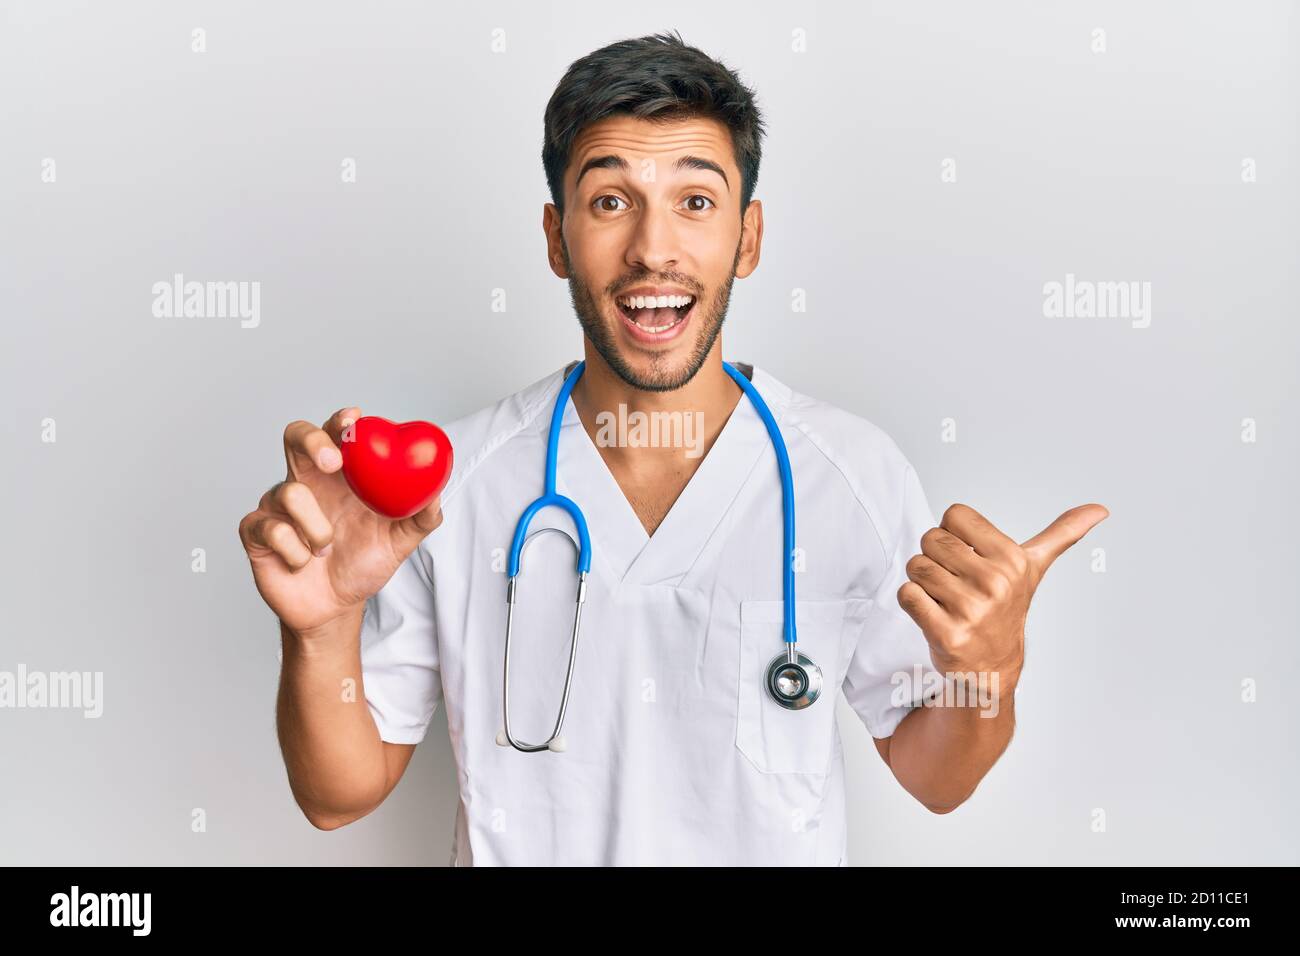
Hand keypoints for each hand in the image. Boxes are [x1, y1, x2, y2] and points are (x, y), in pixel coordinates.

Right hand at [238, 407, 443, 636]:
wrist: (334, 608)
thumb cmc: (362, 565)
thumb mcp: (398, 542)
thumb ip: (419, 519)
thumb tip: (435, 495)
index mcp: (340, 476)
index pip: (335, 434)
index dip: (340, 421)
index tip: (353, 419)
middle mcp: (307, 481)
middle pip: (295, 436)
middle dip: (312, 440)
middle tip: (333, 463)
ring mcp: (278, 505)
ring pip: (289, 494)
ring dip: (316, 527)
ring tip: (326, 549)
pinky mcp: (257, 531)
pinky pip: (272, 529)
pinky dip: (295, 551)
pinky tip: (303, 563)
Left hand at [896, 503, 1108, 693]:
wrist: (992, 668)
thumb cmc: (1006, 609)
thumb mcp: (1034, 569)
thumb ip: (1062, 534)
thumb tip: (1100, 509)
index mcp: (1012, 560)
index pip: (953, 515)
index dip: (953, 534)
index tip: (968, 557)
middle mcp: (995, 583)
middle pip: (930, 539)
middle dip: (935, 559)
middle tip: (955, 583)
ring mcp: (971, 610)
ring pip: (916, 566)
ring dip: (922, 583)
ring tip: (945, 600)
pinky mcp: (947, 634)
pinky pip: (907, 594)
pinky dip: (911, 602)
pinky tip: (933, 615)